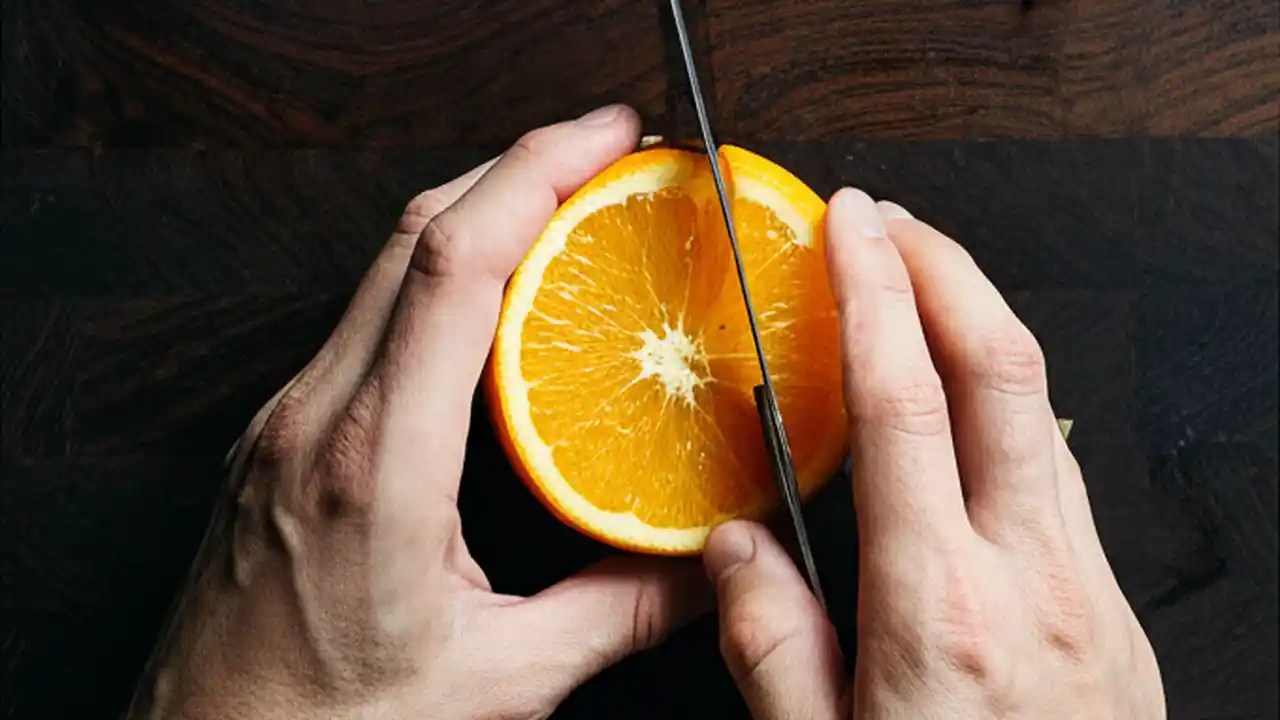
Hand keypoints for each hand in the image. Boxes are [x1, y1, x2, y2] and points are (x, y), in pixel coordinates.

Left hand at [128, 105, 706, 719]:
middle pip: (412, 234)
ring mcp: (285, 418)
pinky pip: (365, 319)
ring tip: (564, 206)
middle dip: (518, 166)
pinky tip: (489, 302)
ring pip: (383, 266)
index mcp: (373, 464)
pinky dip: (436, 278)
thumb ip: (616, 614)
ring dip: (476, 214)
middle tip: (608, 152)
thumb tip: (710, 568)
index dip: (534, 174)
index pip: (451, 267)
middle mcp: (314, 419)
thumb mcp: (495, 681)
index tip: (608, 136)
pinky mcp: (279, 433)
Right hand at [703, 190, 1164, 718]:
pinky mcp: (1115, 613)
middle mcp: (1035, 580)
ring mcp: (1090, 591)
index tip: (847, 228)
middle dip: (947, 268)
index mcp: (941, 609)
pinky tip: (966, 412)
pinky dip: (1008, 410)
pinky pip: (1059, 476)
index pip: (907, 403)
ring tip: (915, 295)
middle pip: (1008, 369)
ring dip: (980, 331)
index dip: (872, 294)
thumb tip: (733, 546)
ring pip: (1045, 412)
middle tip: (889, 222)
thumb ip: (768, 643)